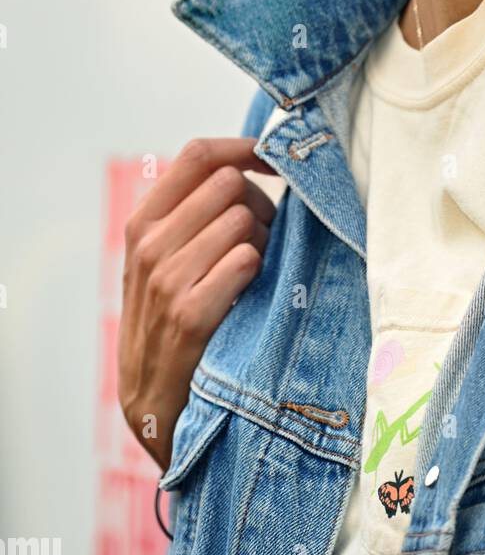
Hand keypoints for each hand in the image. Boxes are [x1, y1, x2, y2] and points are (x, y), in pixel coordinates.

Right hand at [117, 137, 279, 472]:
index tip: (272, 161)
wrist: (155, 406)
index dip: (243, 148)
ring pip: (242, 219)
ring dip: (261, 242)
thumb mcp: (168, 260)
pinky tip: (246, 294)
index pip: (197, 154)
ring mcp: (166, 279)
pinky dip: (256, 273)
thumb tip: (253, 169)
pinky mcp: (189, 314)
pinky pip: (245, 260)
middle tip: (260, 239)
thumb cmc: (175, 321)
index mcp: (144, 222)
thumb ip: (199, 213)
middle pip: (229, 183)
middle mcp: (149, 244)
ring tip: (251, 273)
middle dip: (258, 204)